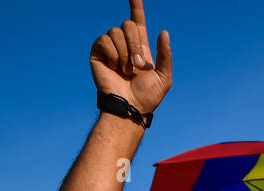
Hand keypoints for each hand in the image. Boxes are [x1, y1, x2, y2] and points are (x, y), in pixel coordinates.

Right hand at [89, 0, 172, 115]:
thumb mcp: (164, 76)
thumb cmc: (148, 96)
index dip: (135, 6)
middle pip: (128, 25)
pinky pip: (104, 40)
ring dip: (124, 53)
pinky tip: (114, 67)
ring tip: (126, 71)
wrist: (130, 107)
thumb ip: (165, 54)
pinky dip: (113, 54)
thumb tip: (163, 32)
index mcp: (140, 47)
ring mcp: (111, 48)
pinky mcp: (98, 53)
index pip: (137, 21)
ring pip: (116, 32)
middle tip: (138, 65)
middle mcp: (125, 45)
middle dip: (135, 44)